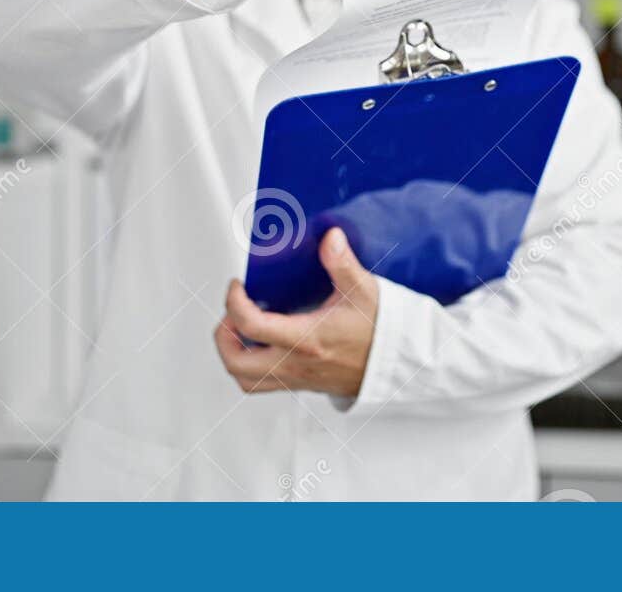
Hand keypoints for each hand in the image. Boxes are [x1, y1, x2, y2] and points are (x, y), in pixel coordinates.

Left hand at [214, 227, 377, 397]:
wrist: (397, 365)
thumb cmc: (381, 331)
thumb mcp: (364, 291)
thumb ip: (343, 263)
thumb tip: (330, 237)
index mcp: (306, 339)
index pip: (250, 325)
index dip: (233, 302)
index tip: (238, 286)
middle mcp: (296, 363)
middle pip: (236, 363)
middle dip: (223, 336)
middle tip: (232, 312)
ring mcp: (297, 377)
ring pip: (246, 380)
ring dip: (234, 355)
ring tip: (241, 329)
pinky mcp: (302, 383)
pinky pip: (263, 383)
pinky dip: (252, 364)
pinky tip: (264, 341)